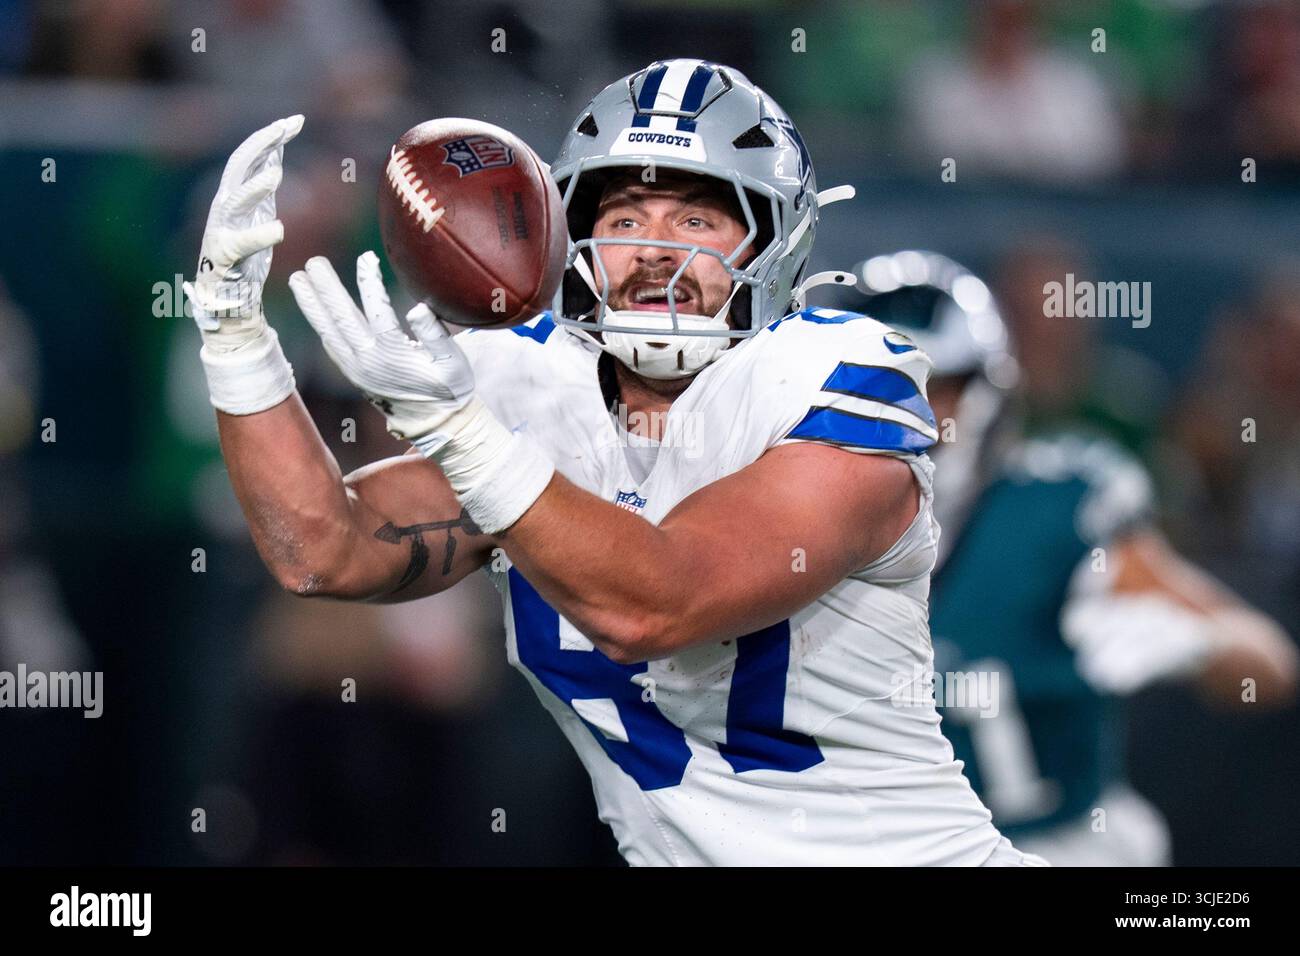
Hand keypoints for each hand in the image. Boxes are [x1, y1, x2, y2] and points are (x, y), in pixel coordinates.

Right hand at [184, 115, 303, 351]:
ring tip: (277, 176)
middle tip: (283, 128)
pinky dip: (257, 236)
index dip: (269, 137)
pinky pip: (239, 244)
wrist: (229, 299)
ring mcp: (222, 230)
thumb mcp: (258, 211)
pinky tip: (279, 230)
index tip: (296, 120)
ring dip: (253, 187)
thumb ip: (263, 183)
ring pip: (233, 202)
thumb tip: (275, 150)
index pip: (249, 157)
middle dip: (258, 145)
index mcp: (234, 195)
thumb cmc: (244, 255)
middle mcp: (224, 207)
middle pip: (237, 167)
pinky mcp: (224, 257)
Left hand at [289, 252, 475, 442]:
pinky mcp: (353, 375)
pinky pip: (330, 346)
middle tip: (313, 262)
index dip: (370, 283)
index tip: (366, 257)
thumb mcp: (454, 361)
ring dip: (311, 305)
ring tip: (298, 280)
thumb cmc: (450, 388)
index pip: (378, 311)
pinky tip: (312, 309)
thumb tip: (417, 308)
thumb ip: (435, 334)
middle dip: (326, 288)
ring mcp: (357, 368)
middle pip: (343, 318)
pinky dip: (319, 325)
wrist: (436, 422)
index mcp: (395, 353)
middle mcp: (370, 360)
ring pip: (329, 331)